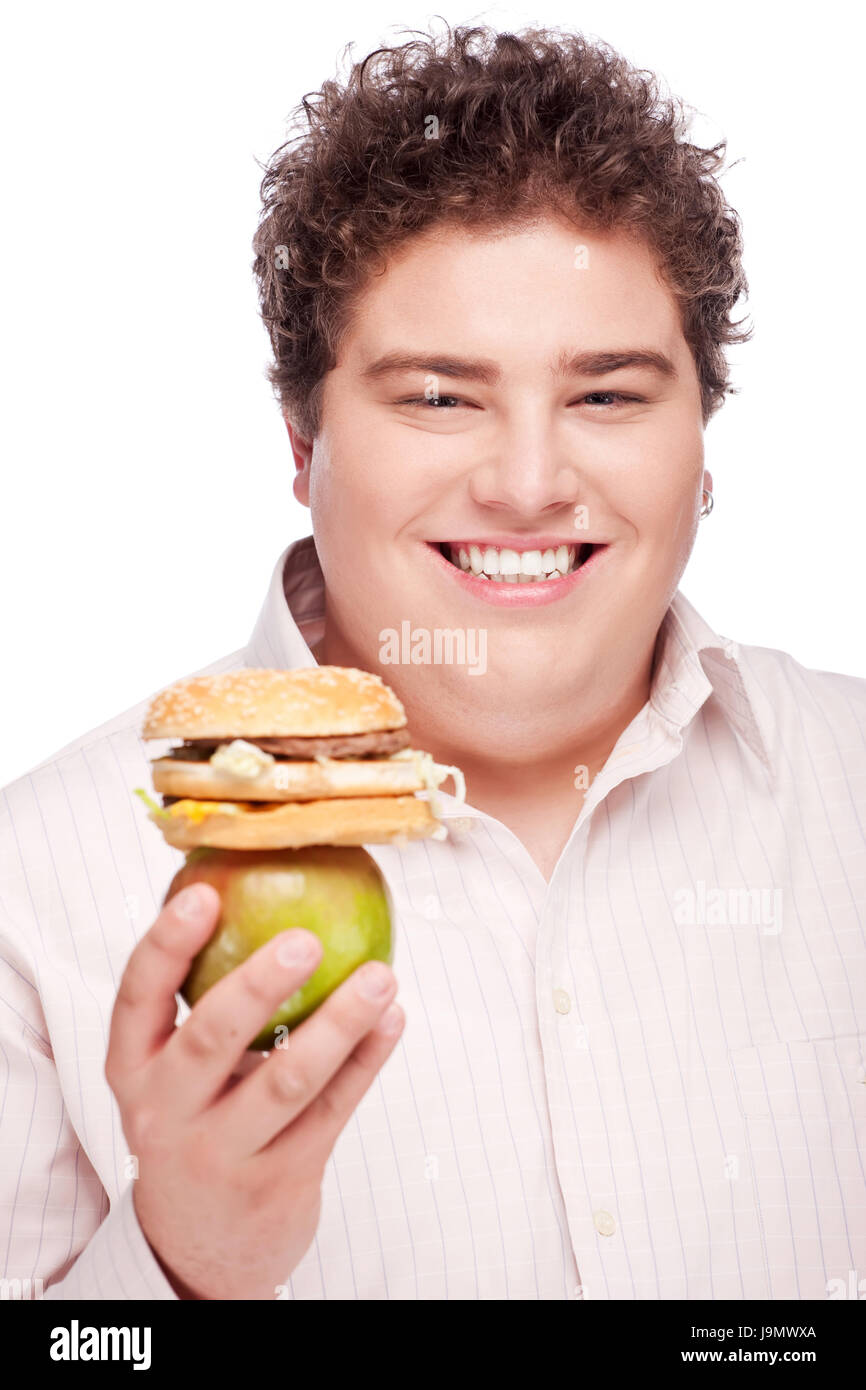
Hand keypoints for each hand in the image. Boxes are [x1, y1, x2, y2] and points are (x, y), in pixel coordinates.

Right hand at [105, 881, 403, 1298]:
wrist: (199, 1247)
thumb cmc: (195, 1117)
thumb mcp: (171, 1069)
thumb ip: (201, 996)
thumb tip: (250, 879)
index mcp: (133, 1067)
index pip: (137, 997)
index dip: (166, 943)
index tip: (203, 893)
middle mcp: (165, 1111)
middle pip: (210, 1038)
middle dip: (257, 984)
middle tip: (305, 939)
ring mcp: (222, 1152)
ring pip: (288, 1080)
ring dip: (340, 1023)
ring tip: (381, 975)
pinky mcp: (279, 1179)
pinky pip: (333, 1109)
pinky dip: (368, 1060)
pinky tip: (393, 1019)